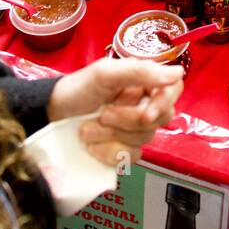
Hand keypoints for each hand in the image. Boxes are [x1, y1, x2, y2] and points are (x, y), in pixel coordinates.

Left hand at [47, 58, 183, 166]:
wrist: (51, 116)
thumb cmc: (78, 89)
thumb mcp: (105, 73)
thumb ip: (140, 71)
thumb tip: (178, 73)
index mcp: (144, 83)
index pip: (173, 90)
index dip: (165, 102)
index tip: (147, 113)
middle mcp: (145, 105)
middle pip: (160, 118)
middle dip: (127, 120)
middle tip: (102, 114)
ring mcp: (135, 131)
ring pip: (144, 139)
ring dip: (111, 135)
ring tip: (86, 128)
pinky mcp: (123, 151)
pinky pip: (130, 158)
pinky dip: (108, 152)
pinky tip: (91, 146)